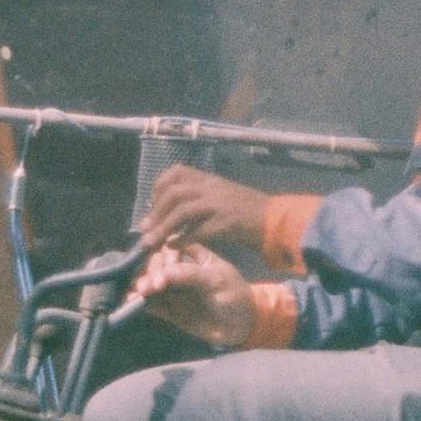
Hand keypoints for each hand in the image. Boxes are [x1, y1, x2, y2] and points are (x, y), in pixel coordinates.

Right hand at [133, 242, 259, 350]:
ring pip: (149, 281)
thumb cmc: (235, 296)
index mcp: (194, 256)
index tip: (166, 265)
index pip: (171, 246)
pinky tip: (132, 302)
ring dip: (141, 285)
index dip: (164, 252)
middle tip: (153, 285)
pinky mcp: (168, 309)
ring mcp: (173, 289)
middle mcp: (180, 270)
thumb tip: (163, 272)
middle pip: (155, 263)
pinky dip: (139, 302)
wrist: (242, 327)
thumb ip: (190, 275)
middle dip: (151, 271)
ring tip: (139, 293)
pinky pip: (150, 302)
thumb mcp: (217, 281)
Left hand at [144, 164, 271, 253]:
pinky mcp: (225, 223)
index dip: (158, 188)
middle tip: (145, 228)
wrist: (275, 220)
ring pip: (182, 211)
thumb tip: (172, 209)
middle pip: (174, 192)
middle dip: (156, 211)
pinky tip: (173, 247)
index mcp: (210, 179)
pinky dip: (181, 240)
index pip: (176, 172)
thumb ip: (199, 197)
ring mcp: (219, 204)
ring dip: (163, 227)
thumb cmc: (247, 209)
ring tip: (152, 242)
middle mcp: (212, 187)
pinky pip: (197, 231)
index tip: (152, 204)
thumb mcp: (222, 195)